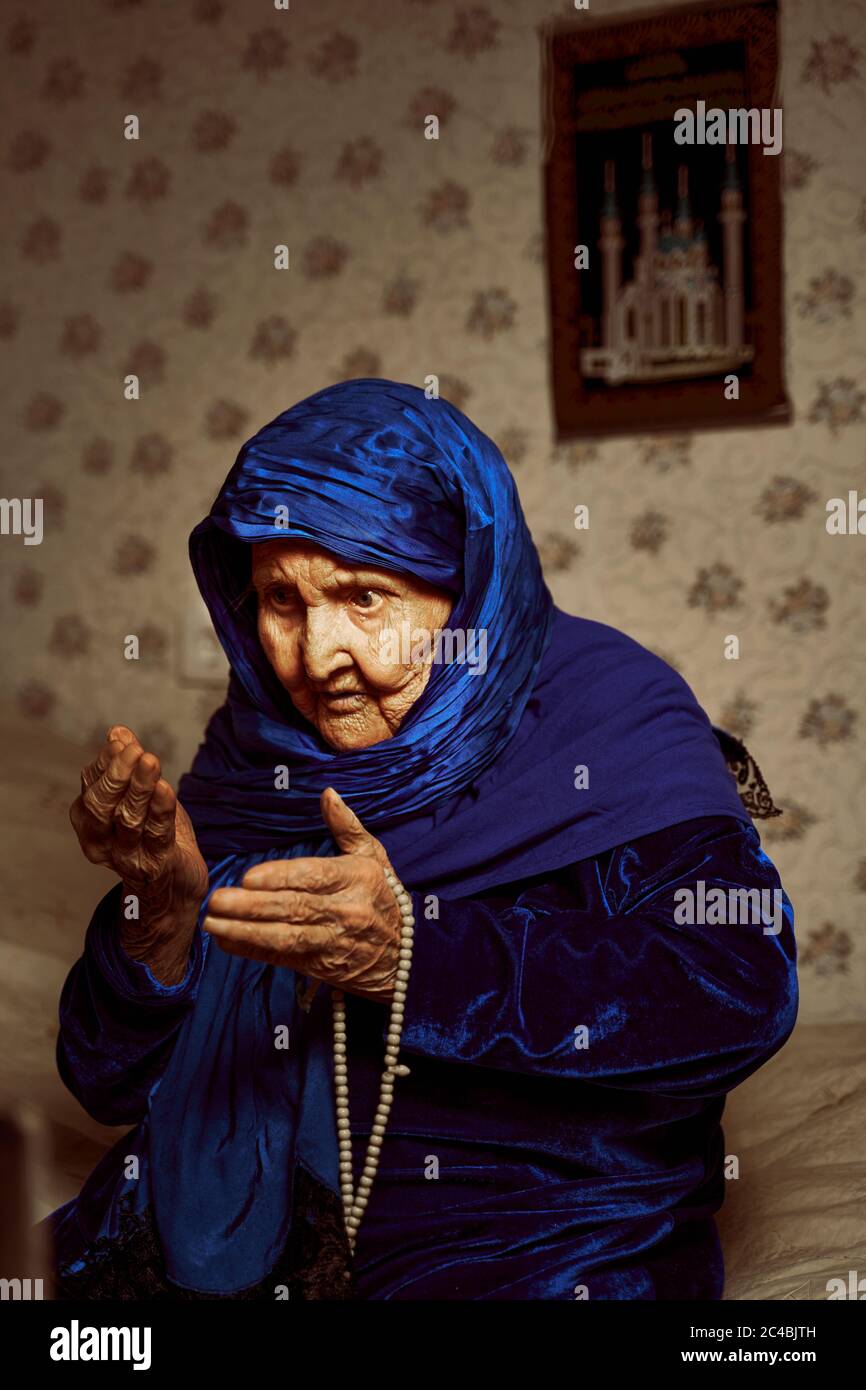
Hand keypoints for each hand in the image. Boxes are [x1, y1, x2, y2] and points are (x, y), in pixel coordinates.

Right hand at [70, 724, 208, 921]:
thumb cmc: (155, 838)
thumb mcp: (140, 797)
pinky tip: (165, 789)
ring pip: (127, 820)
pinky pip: (157, 835)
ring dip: (139, 789)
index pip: (91, 786)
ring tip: (150, 762)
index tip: (122, 741)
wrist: (175, 887)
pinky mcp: (156, 866)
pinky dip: (160, 811)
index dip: (106, 763)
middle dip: (116, 775)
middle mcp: (102, 841)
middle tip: (135, 751)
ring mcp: (128, 856)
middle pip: (100, 806)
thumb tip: (117, 732)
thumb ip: (128, 767)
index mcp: (91, 822)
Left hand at [203, 788, 403, 1003]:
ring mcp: (333, 942)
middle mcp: (346, 911)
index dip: (280, 878)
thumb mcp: (373, 856)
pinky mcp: (322, 967)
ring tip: (212, 923)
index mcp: (356, 878)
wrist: (408, 955)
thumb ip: (347, 826)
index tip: (248, 878)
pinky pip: (283, 958)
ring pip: (285, 937)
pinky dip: (253, 951)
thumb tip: (328, 793)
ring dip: (246, 931)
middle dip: (251, 906)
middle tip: (216, 899)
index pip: (314, 877)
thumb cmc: (384, 897)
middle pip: (294, 908)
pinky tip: (226, 941)